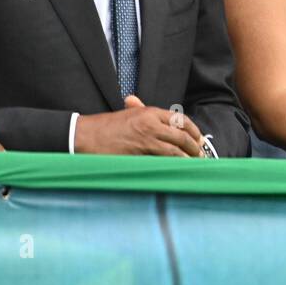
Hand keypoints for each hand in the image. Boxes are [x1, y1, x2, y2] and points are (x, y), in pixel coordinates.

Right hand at [74, 95, 205, 155]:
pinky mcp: (138, 156)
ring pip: (175, 151)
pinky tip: (178, 172)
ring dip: (187, 159)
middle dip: (194, 147)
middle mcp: (151, 124)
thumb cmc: (105, 127)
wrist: (84, 136)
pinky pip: (161, 163)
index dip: (193, 130)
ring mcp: (145, 141)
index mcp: (149, 112)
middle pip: (181, 136)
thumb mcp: (129, 114)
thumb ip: (147, 115)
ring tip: (193, 165)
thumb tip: (164, 121)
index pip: (181, 120)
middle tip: (200, 155)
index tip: (199, 138)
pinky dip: (172, 167)